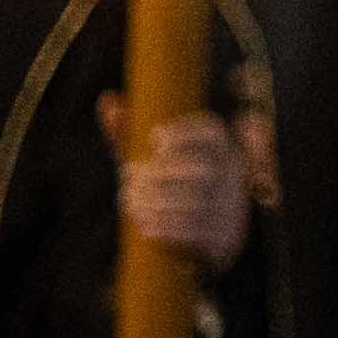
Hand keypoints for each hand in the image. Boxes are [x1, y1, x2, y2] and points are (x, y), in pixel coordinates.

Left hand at [117, 104, 273, 267]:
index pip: (211, 134)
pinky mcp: (221, 236)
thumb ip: (131, 133)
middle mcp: (231, 176)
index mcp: (221, 149)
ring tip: (131, 201)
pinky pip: (194, 232)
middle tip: (128, 175)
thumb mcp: (157, 158)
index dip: (185, 134)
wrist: (213, 234)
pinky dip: (164, 228)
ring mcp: (228, 207)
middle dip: (159, 174)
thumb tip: (106, 100)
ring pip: (193, 203)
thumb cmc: (173, 184)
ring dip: (155, 203)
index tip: (155, 136)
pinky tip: (144, 224)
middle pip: (200, 171)